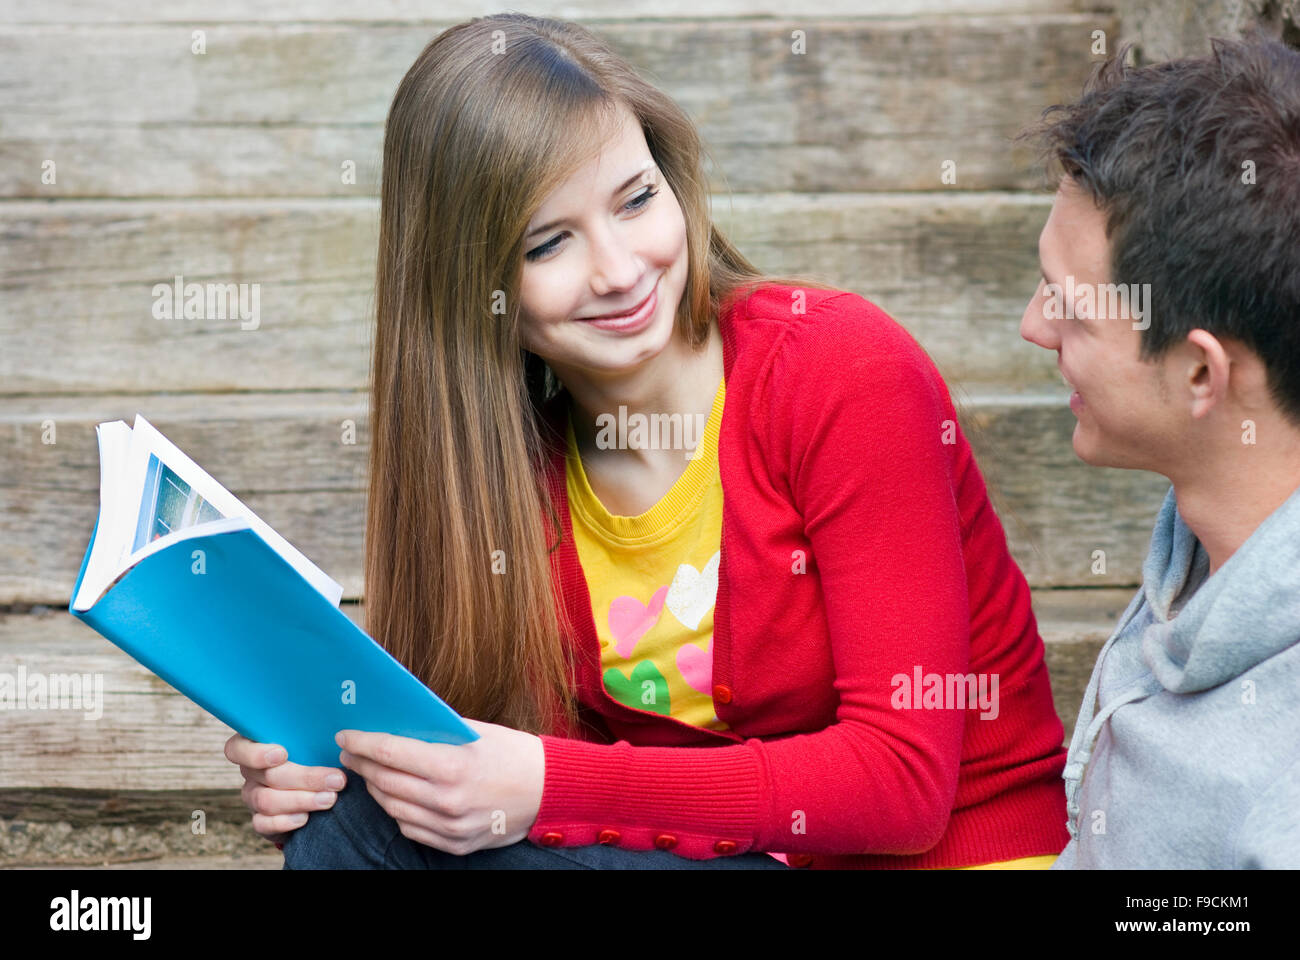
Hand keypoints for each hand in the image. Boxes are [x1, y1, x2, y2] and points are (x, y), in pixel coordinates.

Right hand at [224, 733, 346, 843]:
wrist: (317, 784)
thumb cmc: (313, 752)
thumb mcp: (310, 739)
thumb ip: (311, 735)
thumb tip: (338, 733)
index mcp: (254, 745)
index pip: (237, 749)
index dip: (256, 754)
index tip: (283, 754)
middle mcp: (250, 771)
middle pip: (267, 775)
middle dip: (305, 778)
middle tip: (336, 779)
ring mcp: (253, 796)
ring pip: (267, 801)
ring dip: (302, 800)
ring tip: (330, 798)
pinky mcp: (260, 820)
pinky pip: (264, 824)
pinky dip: (286, 822)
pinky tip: (306, 818)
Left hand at [335, 718, 543, 856]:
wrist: (548, 790)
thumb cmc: (513, 753)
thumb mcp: (476, 731)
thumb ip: (436, 730)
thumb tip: (397, 723)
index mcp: (452, 765)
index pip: (390, 753)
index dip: (361, 743)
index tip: (345, 736)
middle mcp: (447, 800)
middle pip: (386, 781)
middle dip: (362, 764)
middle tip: (350, 752)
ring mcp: (450, 826)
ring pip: (393, 808)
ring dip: (376, 788)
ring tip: (370, 773)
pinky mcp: (454, 844)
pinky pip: (411, 828)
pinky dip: (397, 811)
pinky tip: (395, 796)